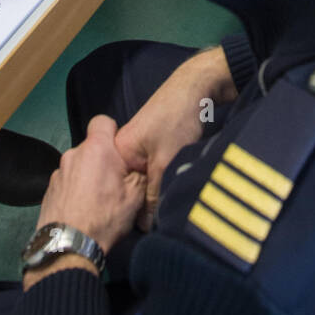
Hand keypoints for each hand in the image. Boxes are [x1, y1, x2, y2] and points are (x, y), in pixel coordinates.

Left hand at [35, 115, 145, 253]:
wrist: (68, 246)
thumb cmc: (105, 217)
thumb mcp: (135, 196)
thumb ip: (138, 174)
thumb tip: (139, 168)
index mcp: (96, 149)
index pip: (103, 121)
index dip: (113, 132)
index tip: (120, 153)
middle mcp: (73, 155)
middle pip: (91, 148)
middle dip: (102, 161)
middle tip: (113, 183)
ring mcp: (58, 173)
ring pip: (79, 166)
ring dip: (87, 176)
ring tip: (96, 201)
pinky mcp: (48, 190)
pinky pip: (67, 182)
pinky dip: (74, 190)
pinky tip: (81, 209)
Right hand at [115, 47, 236, 230]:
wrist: (198, 87)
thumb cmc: (176, 119)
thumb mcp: (164, 162)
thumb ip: (153, 195)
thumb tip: (145, 227)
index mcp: (117, 153)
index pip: (118, 192)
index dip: (131, 211)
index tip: (145, 228)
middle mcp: (124, 151)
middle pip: (132, 188)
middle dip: (147, 201)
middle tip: (162, 216)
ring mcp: (141, 147)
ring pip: (147, 180)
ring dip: (159, 189)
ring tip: (171, 201)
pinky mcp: (156, 144)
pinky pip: (156, 170)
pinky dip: (165, 177)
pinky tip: (176, 183)